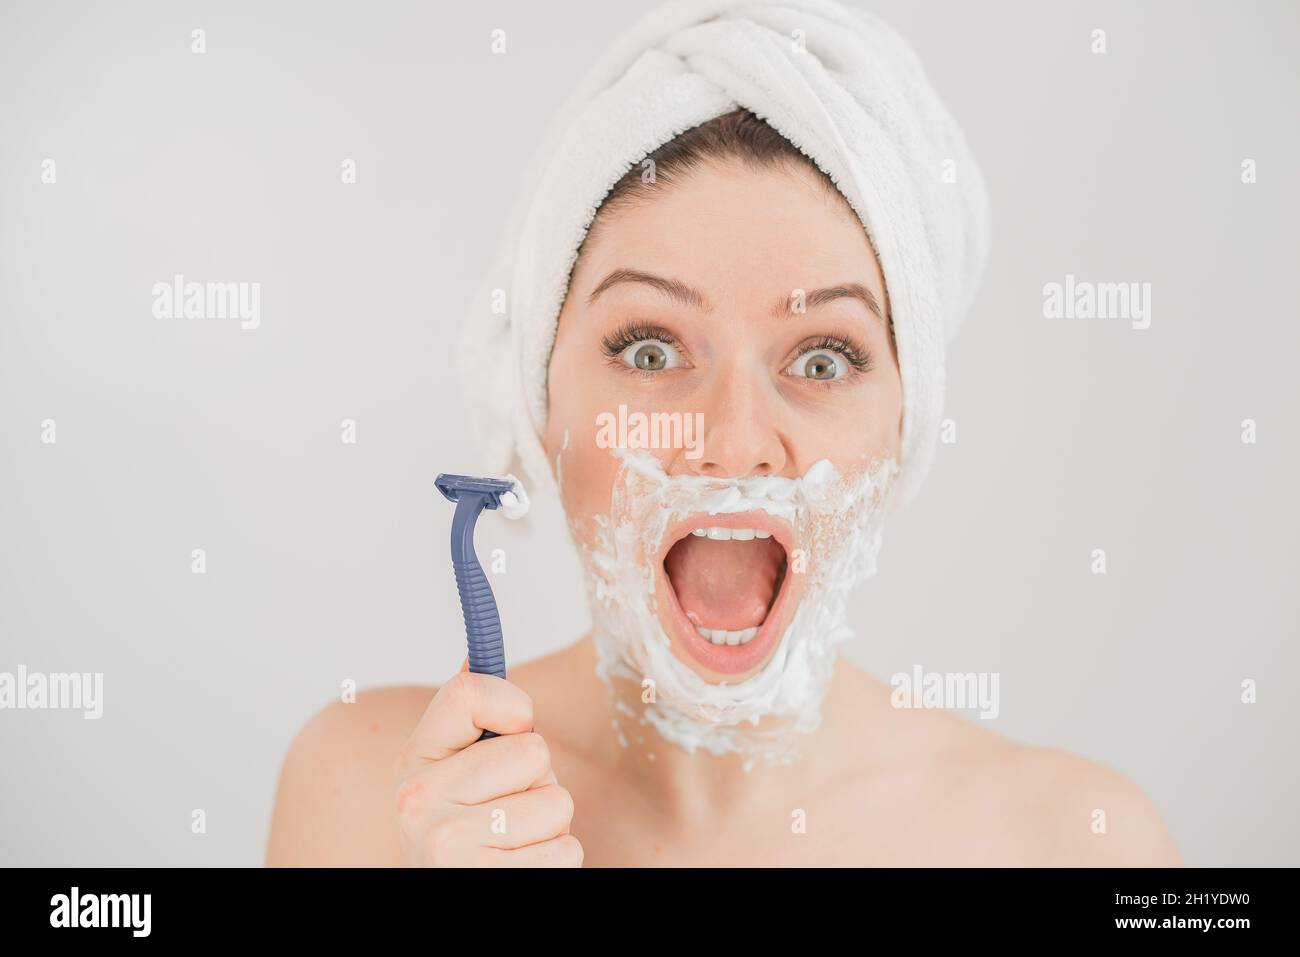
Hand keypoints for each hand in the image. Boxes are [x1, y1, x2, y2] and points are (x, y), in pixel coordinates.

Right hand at [394, 659, 581, 866]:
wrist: (449, 896)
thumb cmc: (461, 832)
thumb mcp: (447, 775)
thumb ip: (465, 720)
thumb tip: (475, 657)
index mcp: (414, 759)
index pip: (469, 693)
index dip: (513, 706)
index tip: (514, 728)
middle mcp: (420, 799)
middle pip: (534, 751)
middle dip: (539, 780)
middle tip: (509, 806)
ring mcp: (449, 844)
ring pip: (557, 802)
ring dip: (551, 825)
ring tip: (515, 840)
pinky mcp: (485, 880)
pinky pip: (566, 851)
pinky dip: (556, 860)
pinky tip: (521, 865)